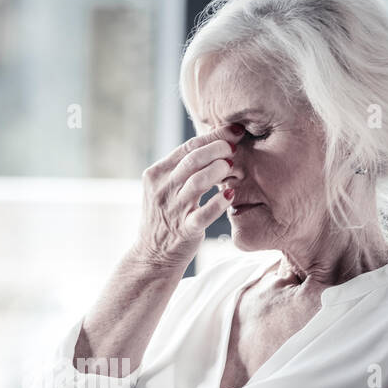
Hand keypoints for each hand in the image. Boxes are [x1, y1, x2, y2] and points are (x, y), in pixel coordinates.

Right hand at [128, 124, 244, 269]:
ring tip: (232, 169)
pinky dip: (220, 202)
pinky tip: (231, 195)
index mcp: (156, 174)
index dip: (214, 136)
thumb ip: (182, 168)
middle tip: (234, 149)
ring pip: (198, 182)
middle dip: (218, 149)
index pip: (187, 147)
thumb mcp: (164, 188)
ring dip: (219, 171)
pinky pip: (205, 213)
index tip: (235, 131)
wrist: (153, 256)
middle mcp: (162, 190)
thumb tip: (216, 140)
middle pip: (193, 160)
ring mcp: (173, 210)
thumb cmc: (166, 217)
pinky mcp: (185, 230)